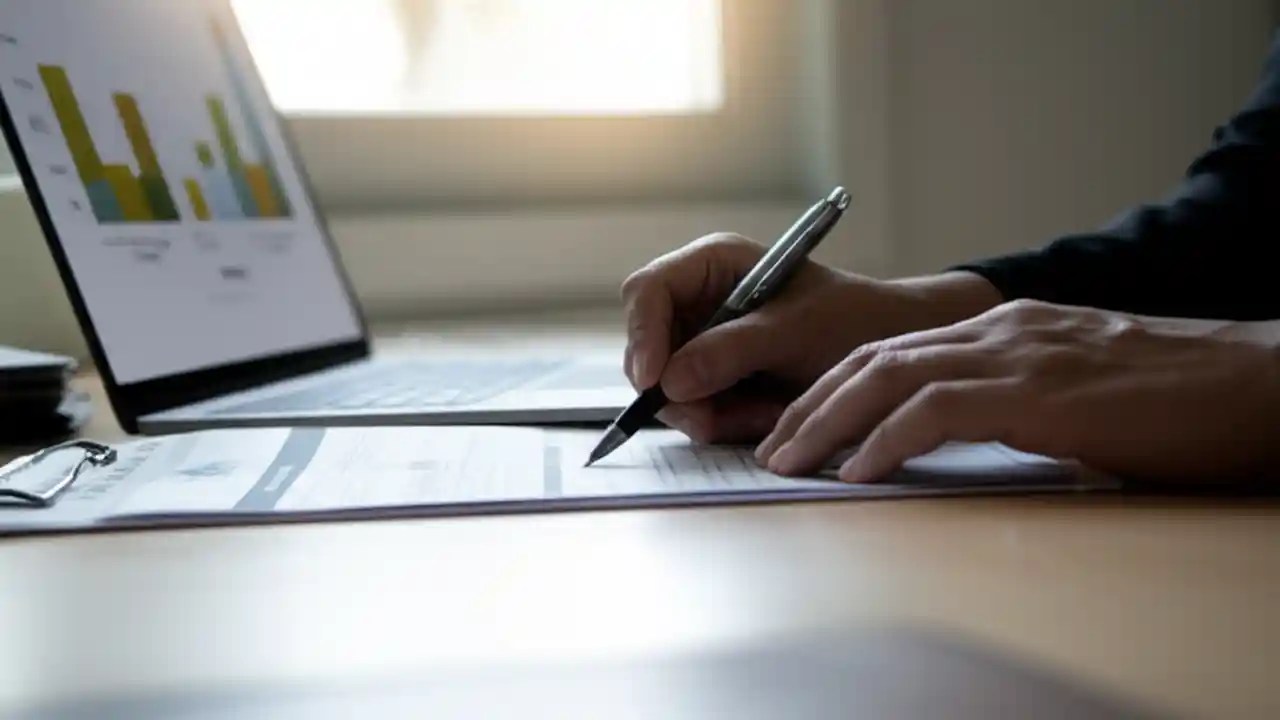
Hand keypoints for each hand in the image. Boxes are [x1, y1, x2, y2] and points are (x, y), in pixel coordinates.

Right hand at [621, 233, 1000, 442]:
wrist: (890, 354)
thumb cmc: (852, 320)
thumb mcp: (796, 331)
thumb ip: (732, 351)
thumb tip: (670, 381)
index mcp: (712, 266)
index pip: (648, 291)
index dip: (642, 334)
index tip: (652, 381)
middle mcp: (698, 302)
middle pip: (648, 347)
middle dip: (679, 389)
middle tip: (713, 420)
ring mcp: (702, 344)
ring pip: (667, 388)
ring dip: (709, 412)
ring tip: (764, 414)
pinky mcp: (713, 381)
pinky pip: (693, 410)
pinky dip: (724, 423)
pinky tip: (764, 417)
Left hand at [756, 299, 1279, 482]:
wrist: (1252, 384)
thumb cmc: (1169, 399)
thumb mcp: (1071, 391)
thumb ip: (1010, 401)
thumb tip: (955, 440)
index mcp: (1001, 330)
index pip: (892, 350)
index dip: (835, 388)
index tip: (798, 427)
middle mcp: (997, 331)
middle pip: (873, 358)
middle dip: (813, 404)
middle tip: (773, 447)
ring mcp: (1016, 353)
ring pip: (890, 376)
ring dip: (828, 422)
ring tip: (790, 463)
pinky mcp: (1038, 390)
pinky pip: (936, 408)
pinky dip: (886, 439)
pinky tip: (857, 471)